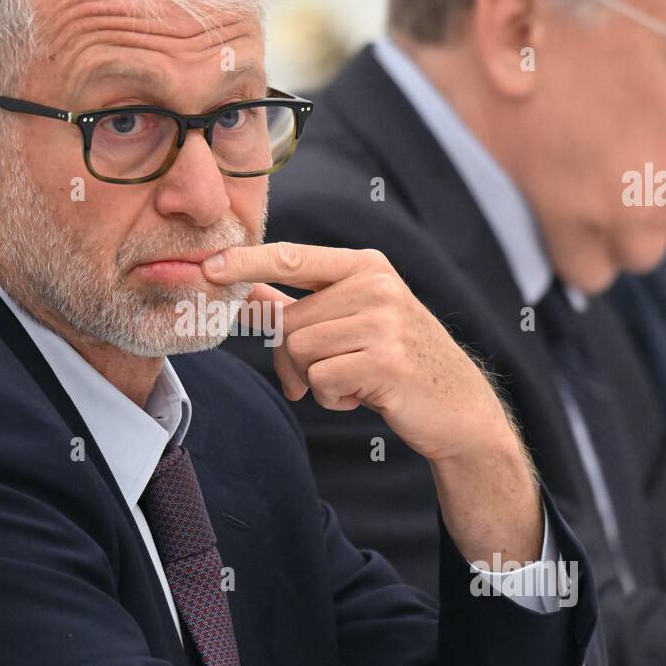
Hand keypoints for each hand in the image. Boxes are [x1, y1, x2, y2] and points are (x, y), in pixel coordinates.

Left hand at [203, 242, 540, 562]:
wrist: (457, 407)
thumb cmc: (397, 362)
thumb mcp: (355, 320)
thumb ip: (301, 303)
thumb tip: (244, 289)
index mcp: (366, 266)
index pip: (293, 258)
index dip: (247, 262)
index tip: (207, 266)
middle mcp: (375, 285)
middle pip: (289, 322)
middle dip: (292, 359)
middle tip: (323, 377)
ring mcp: (383, 321)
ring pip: (299, 352)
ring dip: (315, 381)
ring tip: (354, 382)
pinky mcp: (384, 361)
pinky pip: (320, 380)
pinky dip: (332, 398)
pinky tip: (365, 396)